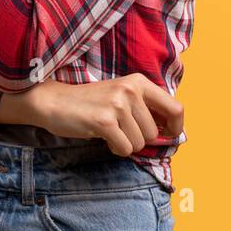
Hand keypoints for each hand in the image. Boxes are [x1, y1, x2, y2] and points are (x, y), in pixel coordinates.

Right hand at [0, 75, 184, 157]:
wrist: (54, 101)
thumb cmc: (90, 103)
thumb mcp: (122, 96)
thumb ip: (146, 108)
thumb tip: (171, 131)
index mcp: (139, 82)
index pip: (175, 108)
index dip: (176, 127)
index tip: (168, 135)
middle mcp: (131, 90)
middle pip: (154, 133)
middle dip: (138, 139)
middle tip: (119, 129)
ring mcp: (118, 105)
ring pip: (139, 144)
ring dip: (125, 143)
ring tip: (108, 130)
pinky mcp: (104, 121)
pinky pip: (124, 149)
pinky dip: (114, 148)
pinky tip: (102, 136)